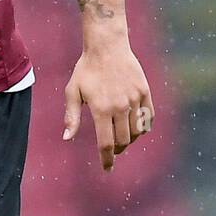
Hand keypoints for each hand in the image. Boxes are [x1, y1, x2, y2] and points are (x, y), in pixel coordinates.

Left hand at [63, 41, 153, 171]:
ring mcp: (134, 99)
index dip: (107, 160)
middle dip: (117, 150)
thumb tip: (67, 138)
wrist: (107, 46)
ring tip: (123, 139)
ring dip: (130, 140)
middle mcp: (120, 107)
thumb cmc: (86, 70)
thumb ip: (71, 117)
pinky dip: (143, 126)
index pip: (106, 144)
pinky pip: (148, 117)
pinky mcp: (144, 92)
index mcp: (101, 110)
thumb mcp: (72, 92)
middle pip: (123, 141)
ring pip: (137, 131)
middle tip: (112, 150)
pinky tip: (135, 128)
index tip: (107, 169)